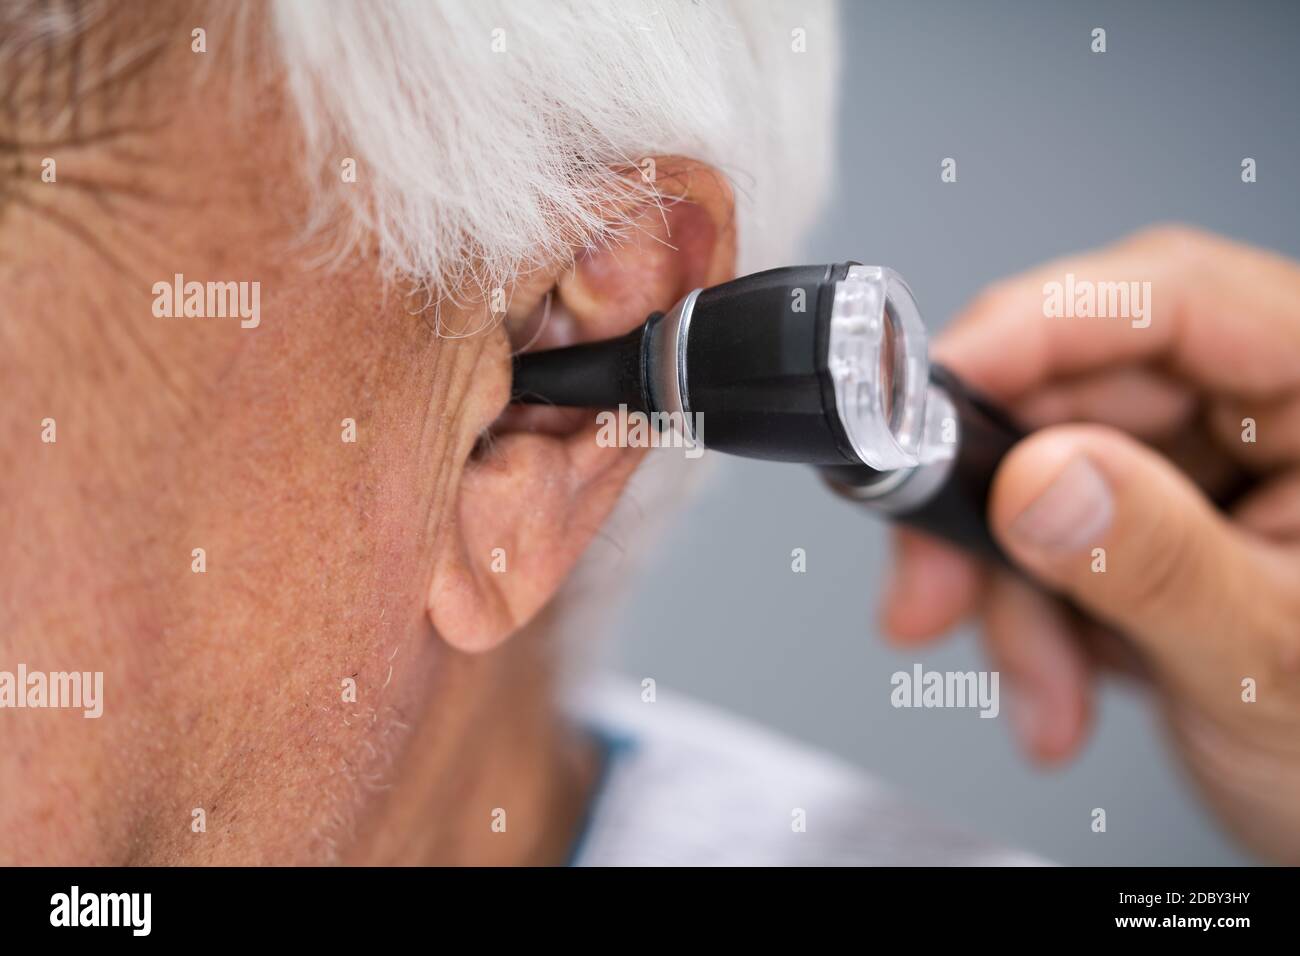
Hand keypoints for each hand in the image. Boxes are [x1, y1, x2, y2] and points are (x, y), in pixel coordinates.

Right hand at [882, 225, 1299, 861]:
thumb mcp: (1270, 658)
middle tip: (931, 589)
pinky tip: (1059, 687)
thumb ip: (1155, 561)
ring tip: (1040, 689)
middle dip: (989, 511)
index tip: (926, 392)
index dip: (1034, 328)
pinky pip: (1040, 535)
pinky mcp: (1150, 521)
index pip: (1171, 302)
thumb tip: (1036, 478)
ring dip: (1005, 591)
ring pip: (1034, 473)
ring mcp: (1201, 467)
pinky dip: (1024, 616)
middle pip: (1072, 395)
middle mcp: (1262, 410)